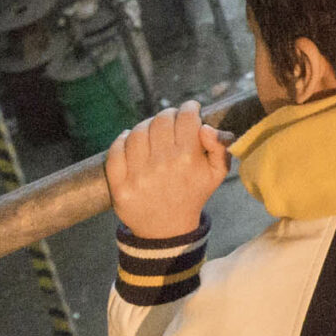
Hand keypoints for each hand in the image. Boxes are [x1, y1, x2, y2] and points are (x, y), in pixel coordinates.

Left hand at [106, 103, 230, 241]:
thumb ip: (220, 147)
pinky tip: (130, 138)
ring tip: (152, 130)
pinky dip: (121, 139)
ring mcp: (138, 175)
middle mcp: (162, 164)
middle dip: (168, 114)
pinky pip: (116, 151)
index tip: (190, 109)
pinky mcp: (119, 185)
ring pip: (137, 132)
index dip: (189, 108)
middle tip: (171, 119)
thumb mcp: (217, 173)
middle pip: (161, 121)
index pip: (186, 118)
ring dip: (146, 125)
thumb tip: (205, 127)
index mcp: (188, 159)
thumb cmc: (194, 194)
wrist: (167, 228)